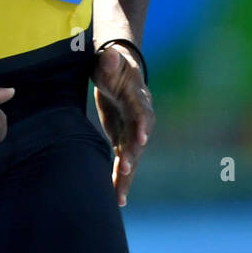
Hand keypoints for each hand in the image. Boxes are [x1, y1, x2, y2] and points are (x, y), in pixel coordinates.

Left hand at [92, 43, 153, 206]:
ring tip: (119, 197)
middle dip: (134, 155)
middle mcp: (140, 117)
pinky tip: (117, 198)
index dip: (142, 124)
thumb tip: (108, 54)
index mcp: (138, 97)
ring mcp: (134, 130)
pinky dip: (121, 178)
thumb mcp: (109, 60)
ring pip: (133, 155)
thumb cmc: (112, 63)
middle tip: (126, 170)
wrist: (117, 71)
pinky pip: (125, 161)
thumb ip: (109, 61)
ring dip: (127, 175)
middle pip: (139, 138)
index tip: (142, 137)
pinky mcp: (125, 139)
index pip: (142, 111)